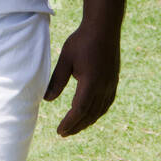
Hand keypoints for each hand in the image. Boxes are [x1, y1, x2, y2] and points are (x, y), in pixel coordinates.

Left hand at [43, 21, 119, 136]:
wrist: (104, 27)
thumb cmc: (82, 40)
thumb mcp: (65, 58)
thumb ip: (57, 80)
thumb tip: (47, 100)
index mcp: (91, 83)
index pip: (79, 110)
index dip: (69, 122)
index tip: (59, 131)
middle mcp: (104, 87)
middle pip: (90, 114)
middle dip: (76, 126)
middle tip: (63, 133)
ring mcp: (111, 85)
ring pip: (99, 111)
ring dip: (87, 121)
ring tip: (74, 127)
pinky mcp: (113, 81)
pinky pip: (106, 104)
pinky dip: (96, 113)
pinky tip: (90, 114)